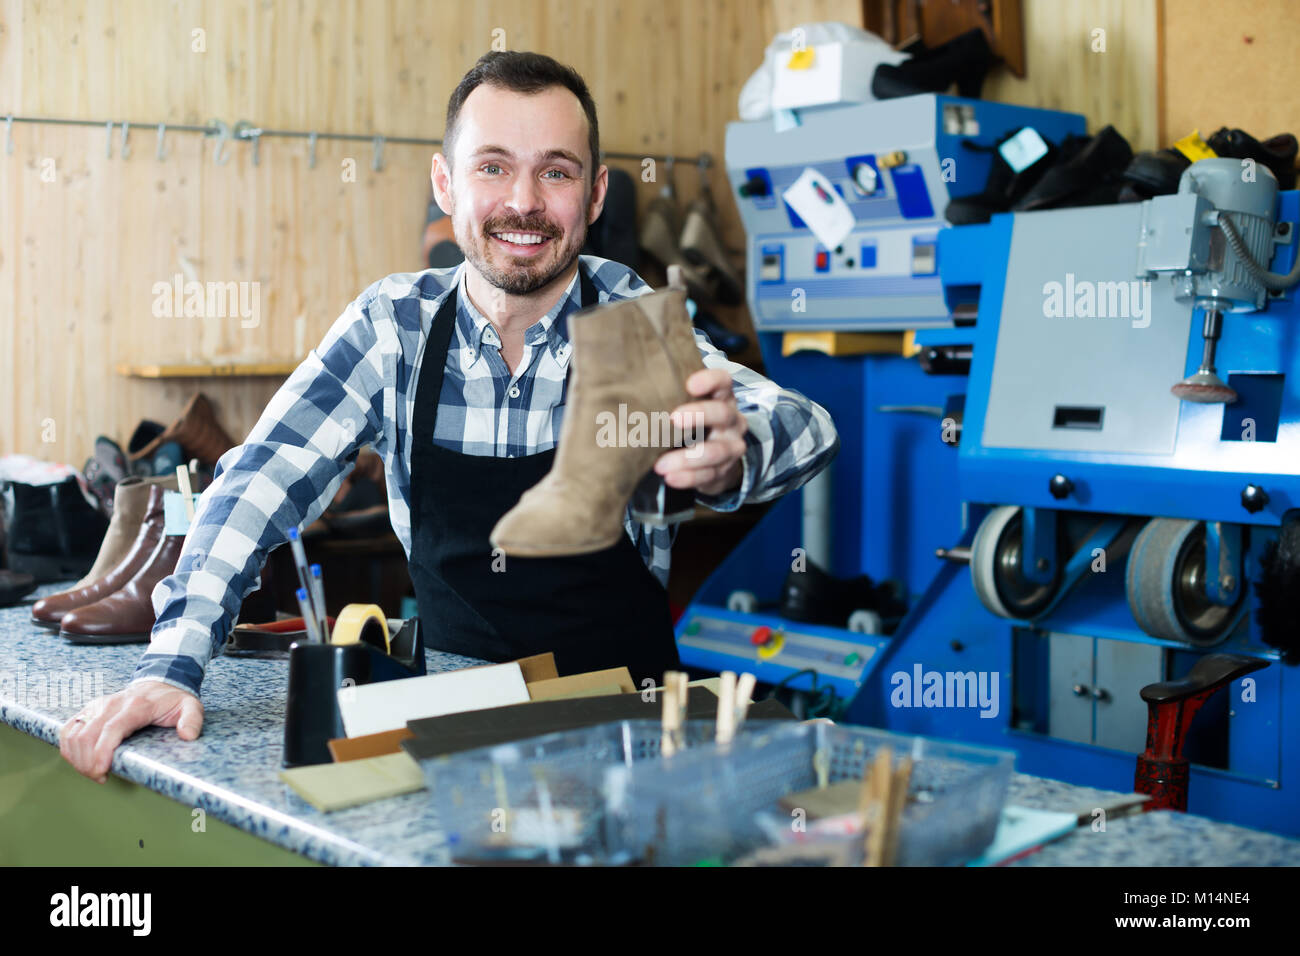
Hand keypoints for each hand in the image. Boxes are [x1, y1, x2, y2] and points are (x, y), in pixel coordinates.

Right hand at [59, 680, 203, 782]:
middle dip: (87, 762)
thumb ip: (193, 719)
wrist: (160, 682)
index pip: (111, 729)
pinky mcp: (89, 710)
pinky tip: (80, 761)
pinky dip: (68, 748)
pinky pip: (68, 729)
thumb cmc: (173, 699)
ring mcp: (98, 706)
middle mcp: (112, 704)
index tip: (101, 771)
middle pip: (87, 735)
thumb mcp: (191, 706)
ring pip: (73, 733)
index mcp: (136, 706)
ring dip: (77, 758)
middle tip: (99, 777)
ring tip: (92, 772)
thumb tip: (188, 735)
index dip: (102, 752)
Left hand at [654, 368, 747, 496]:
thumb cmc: (691, 423)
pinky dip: (688, 477)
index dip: (710, 380)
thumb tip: (630, 383)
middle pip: (722, 413)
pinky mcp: (725, 470)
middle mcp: (732, 420)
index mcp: (722, 397)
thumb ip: (671, 396)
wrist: (714, 460)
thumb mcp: (687, 406)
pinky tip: (670, 477)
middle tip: (673, 419)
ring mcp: (732, 446)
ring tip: (660, 465)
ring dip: (686, 458)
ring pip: (715, 451)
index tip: (690, 384)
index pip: (723, 381)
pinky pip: (708, 475)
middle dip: (698, 415)